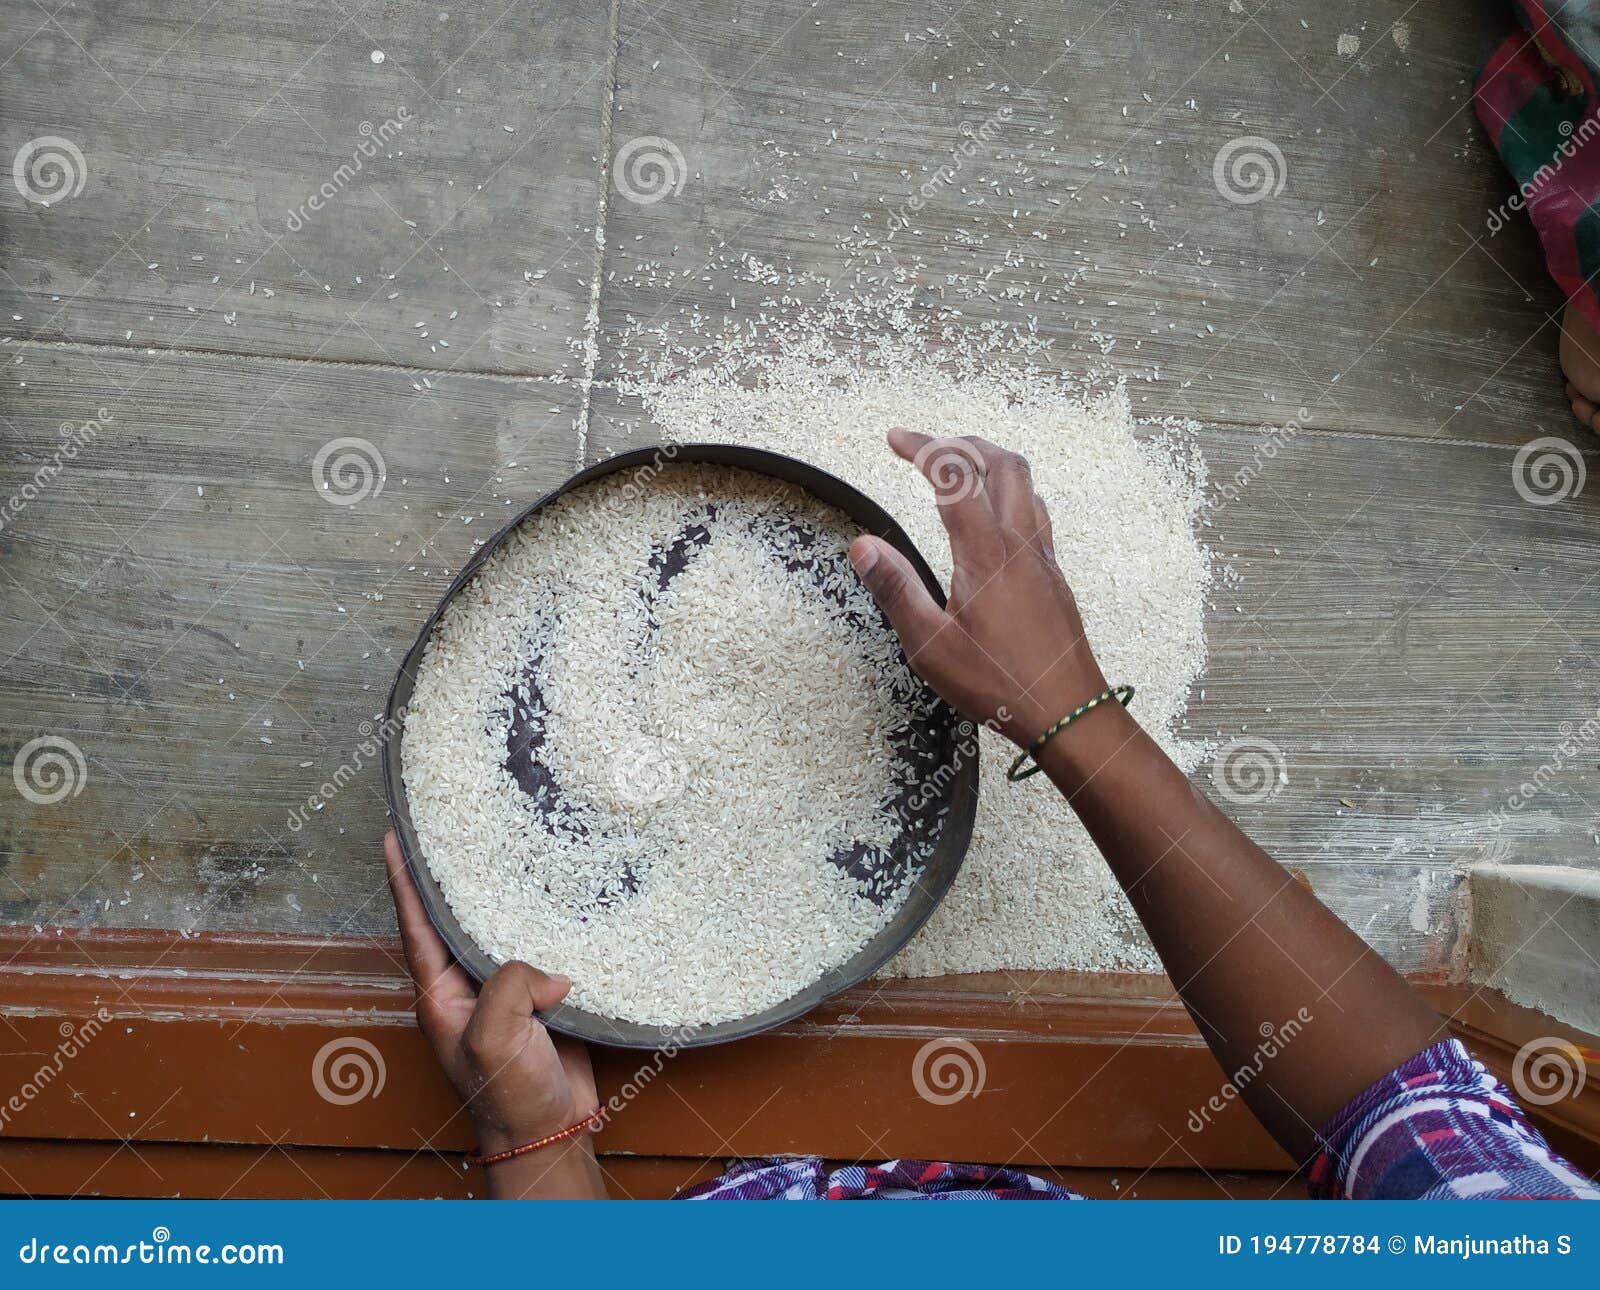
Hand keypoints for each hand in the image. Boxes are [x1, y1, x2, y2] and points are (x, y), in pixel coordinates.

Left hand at [383, 831, 604, 1196]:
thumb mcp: (494, 1040)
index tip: (393, 837)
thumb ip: (509, 988)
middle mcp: (467, 986)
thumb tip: (549, 970)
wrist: (550, 1129)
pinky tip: (562, 900)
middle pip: (457, 918)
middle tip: (457, 827)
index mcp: (440, 995)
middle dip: (455, 876)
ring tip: (514, 850)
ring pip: (501, 930)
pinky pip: (541, 950)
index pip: (416, 925)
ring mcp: (503, 991)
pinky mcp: (539, 996)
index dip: (403, 880)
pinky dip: (551, 925)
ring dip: (508, 897)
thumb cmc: (507, 1097)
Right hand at [849, 429, 1110, 747]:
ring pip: (1027, 486)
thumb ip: (896, 590)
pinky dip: (1012, 496)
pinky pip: (1037, 515)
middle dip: (962, 443)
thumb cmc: (1000, 685)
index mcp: (985, 553)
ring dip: (992, 464)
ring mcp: (1042, 559)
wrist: (1069, 713)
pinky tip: (997, 518)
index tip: (895, 438)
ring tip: (961, 469)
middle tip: (929, 447)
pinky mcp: (1054, 578)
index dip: (923, 448)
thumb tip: (862, 547)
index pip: (954, 478)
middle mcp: (1020, 545)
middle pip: (1002, 464)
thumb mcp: (931, 646)